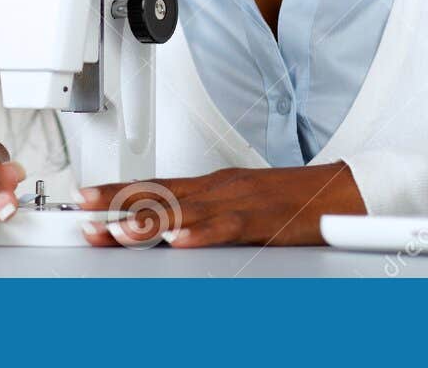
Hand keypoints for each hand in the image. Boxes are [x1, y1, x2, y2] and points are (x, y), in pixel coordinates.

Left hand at [77, 161, 365, 246]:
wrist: (342, 191)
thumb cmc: (291, 201)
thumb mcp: (239, 205)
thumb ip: (205, 216)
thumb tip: (169, 231)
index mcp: (212, 185)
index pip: (155, 185)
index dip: (119, 190)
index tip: (85, 195)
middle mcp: (219, 189)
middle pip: (161, 195)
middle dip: (119, 202)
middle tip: (85, 210)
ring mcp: (240, 203)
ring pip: (187, 211)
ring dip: (150, 222)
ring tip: (118, 231)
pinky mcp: (263, 221)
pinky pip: (227, 229)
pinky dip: (202, 235)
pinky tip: (180, 242)